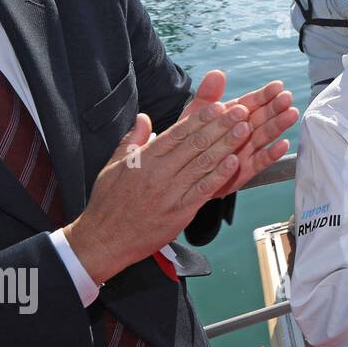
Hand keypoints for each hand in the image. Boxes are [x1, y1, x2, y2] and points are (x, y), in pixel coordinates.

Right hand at [64, 100, 255, 283]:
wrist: (104, 240)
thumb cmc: (108, 204)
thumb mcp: (112, 167)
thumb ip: (132, 140)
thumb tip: (143, 117)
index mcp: (144, 159)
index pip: (178, 133)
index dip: (201, 118)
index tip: (219, 106)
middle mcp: (159, 173)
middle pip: (195, 144)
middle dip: (220, 125)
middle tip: (240, 110)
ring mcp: (171, 192)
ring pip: (203, 163)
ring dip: (226, 144)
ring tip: (244, 129)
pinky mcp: (180, 211)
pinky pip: (204, 189)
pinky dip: (220, 175)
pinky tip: (235, 162)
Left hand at [190, 75, 298, 195]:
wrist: (179, 172)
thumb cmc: (187, 141)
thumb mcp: (194, 116)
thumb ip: (207, 96)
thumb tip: (217, 73)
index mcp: (232, 116)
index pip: (251, 102)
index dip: (264, 94)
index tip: (278, 86)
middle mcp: (243, 132)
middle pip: (262, 118)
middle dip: (275, 108)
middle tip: (287, 98)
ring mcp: (246, 151)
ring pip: (264, 136)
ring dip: (278, 126)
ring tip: (291, 114)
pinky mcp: (245, 171)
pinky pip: (260, 162)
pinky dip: (272, 154)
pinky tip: (283, 144)